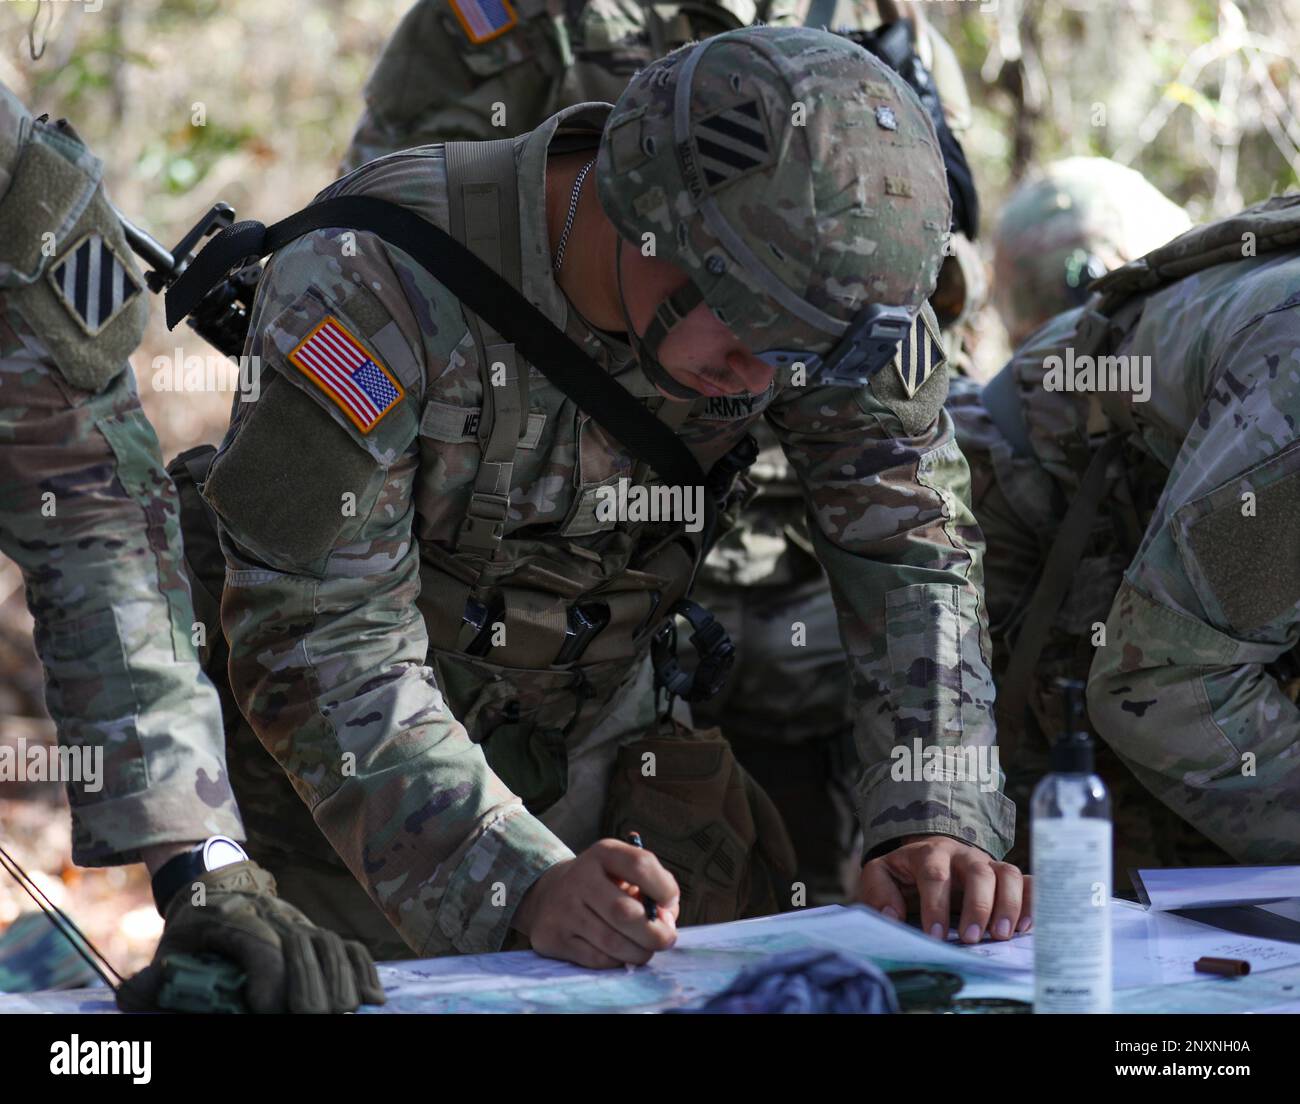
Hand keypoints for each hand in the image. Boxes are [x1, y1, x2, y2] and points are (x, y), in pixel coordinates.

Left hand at [116, 860, 385, 1012]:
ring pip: (331, 945)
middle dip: (311, 988)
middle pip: (305, 947)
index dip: (271, 976)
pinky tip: (371, 998)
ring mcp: (300, 922)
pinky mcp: (316, 931)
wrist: (216, 886)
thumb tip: (137, 996)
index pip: (263, 944)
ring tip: (339, 1013)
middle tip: (310, 1020)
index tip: (265, 1009)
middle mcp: (274, 916)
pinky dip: (363, 970)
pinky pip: (348, 946)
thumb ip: (155, 977)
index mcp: (234, 918)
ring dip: (339, 983)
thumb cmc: (191, 929)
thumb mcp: (167, 949)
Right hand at [512, 839, 680, 967]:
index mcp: (604, 853)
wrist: (549, 894)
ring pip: (612, 941)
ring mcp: (564, 909)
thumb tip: (667, 921)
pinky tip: (622, 953)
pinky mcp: (553, 937)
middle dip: (654, 933)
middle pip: (625, 911)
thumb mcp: (626, 871)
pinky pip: (596, 959)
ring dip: (639, 952)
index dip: (663, 888)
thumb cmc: (603, 884)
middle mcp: (580, 877)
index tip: (670, 902)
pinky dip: (618, 961)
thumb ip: (655, 888)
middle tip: (667, 939)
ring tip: (646, 949)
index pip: (640, 864)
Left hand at [858, 835, 1031, 944]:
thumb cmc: (905, 873)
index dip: (935, 905)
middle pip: (978, 872)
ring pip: (1008, 874)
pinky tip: (1026, 927)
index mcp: (929, 853)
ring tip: (1001, 936)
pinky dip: (1032, 902)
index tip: (934, 935)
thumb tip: (892, 917)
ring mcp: (988, 864)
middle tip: (970, 938)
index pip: (935, 875)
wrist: (928, 856)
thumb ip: (878, 892)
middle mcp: (963, 855)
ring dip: (1008, 905)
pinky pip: (1028, 882)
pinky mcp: (1005, 877)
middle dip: (977, 906)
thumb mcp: (881, 875)